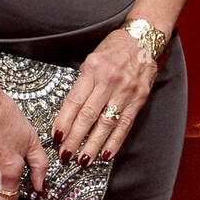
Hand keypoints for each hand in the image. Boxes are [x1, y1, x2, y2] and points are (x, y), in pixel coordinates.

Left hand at [52, 29, 158, 166]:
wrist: (143, 39)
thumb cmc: (115, 49)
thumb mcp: (93, 59)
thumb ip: (83, 83)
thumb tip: (70, 111)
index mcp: (93, 70)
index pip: (74, 101)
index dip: (64, 121)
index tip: (57, 137)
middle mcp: (109, 81)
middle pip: (88, 115)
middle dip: (75, 138)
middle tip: (65, 155)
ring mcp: (125, 90)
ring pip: (106, 123)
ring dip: (93, 145)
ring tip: (83, 160)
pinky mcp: (139, 98)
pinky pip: (125, 124)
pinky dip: (115, 141)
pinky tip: (106, 154)